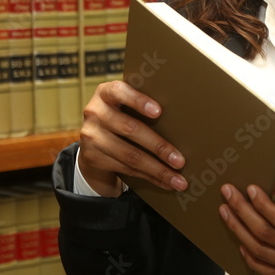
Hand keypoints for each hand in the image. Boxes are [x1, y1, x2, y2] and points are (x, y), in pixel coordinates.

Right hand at [77, 80, 187, 197]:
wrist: (92, 140)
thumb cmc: (121, 116)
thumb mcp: (124, 104)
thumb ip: (142, 105)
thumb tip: (182, 115)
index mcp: (105, 93)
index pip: (119, 92)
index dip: (138, 101)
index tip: (159, 111)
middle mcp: (95, 112)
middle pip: (130, 129)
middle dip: (159, 147)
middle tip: (180, 160)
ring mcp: (92, 137)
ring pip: (130, 155)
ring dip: (158, 170)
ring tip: (178, 180)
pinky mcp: (93, 157)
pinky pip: (126, 169)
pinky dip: (150, 177)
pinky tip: (165, 182)